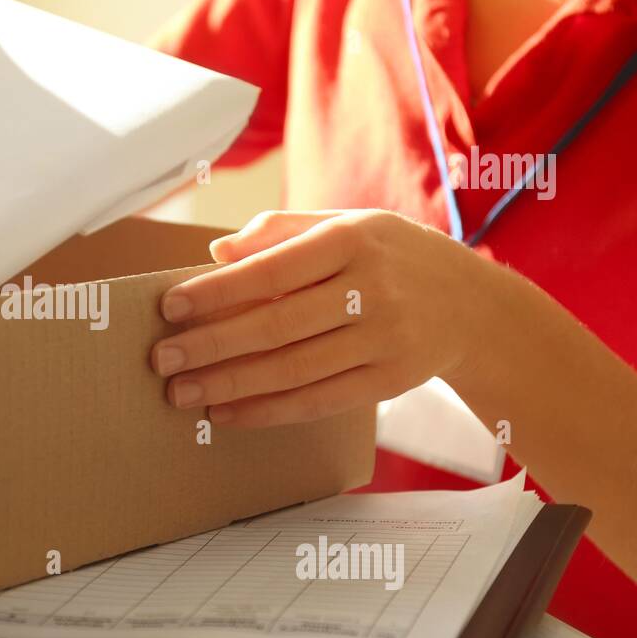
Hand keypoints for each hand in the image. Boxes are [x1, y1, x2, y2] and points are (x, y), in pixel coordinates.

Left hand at [149, 209, 495, 426]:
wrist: (474, 304)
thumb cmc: (391, 257)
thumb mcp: (347, 224)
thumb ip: (280, 231)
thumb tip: (217, 254)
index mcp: (353, 239)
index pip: (272, 269)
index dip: (217, 291)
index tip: (170, 307)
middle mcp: (371, 289)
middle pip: (277, 324)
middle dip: (212, 345)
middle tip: (162, 360)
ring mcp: (384, 339)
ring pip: (293, 369)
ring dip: (230, 385)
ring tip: (182, 393)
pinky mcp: (390, 381)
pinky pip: (318, 401)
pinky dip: (268, 411)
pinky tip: (227, 414)